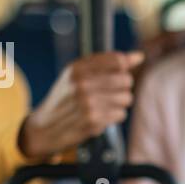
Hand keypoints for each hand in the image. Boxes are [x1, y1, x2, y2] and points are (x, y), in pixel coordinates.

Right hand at [18, 51, 142, 159]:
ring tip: (104, 104)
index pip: (118, 61)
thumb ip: (108, 62)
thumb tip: (139, 56)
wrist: (45, 126)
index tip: (116, 73)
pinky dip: (114, 116)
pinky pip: (120, 114)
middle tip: (110, 91)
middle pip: (126, 80)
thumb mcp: (78, 73)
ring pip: (126, 98)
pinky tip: (101, 115)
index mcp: (77, 68)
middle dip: (123, 87)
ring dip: (119, 103)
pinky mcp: (93, 122)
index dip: (123, 68)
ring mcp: (87, 104)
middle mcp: (82, 84)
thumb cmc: (66, 96)